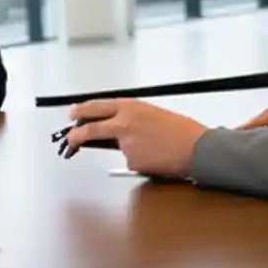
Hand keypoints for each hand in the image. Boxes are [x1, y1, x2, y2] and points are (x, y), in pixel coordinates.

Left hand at [66, 99, 208, 177]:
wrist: (198, 148)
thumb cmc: (180, 130)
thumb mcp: (151, 114)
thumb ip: (128, 118)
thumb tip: (110, 127)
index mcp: (129, 107)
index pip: (94, 107)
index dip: (80, 112)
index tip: (72, 115)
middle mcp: (122, 123)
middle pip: (89, 128)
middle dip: (75, 134)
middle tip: (70, 138)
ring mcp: (125, 143)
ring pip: (113, 147)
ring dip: (124, 148)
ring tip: (150, 146)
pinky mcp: (131, 160)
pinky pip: (129, 161)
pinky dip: (139, 160)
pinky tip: (156, 157)